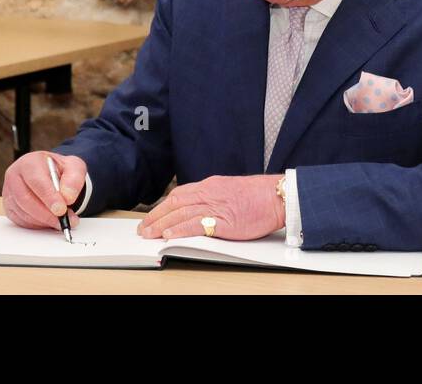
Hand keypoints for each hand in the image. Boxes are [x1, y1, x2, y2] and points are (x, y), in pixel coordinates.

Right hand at [3, 151, 85, 230]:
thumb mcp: (74, 167)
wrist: (52, 175)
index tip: (61, 210)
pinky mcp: (9, 207)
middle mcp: (15, 176)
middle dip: (46, 213)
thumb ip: (74, 179)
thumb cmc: (60, 170)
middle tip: (63, 221)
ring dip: (43, 221)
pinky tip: (49, 221)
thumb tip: (67, 197)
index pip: (36, 180)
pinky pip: (21, 221)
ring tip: (61, 221)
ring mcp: (9, 193)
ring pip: (23, 212)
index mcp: (29, 162)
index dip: (49, 197)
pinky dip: (37, 224)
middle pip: (26, 199)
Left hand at [138, 175, 284, 240]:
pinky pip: (196, 225)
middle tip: (143, 228)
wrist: (278, 196)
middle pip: (175, 203)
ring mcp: (216, 206)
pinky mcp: (224, 221)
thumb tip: (200, 209)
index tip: (153, 215)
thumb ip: (215, 197)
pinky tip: (169, 235)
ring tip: (148, 234)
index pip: (180, 193)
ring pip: (180, 214)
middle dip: (156, 216)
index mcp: (211, 185)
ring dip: (161, 224)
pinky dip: (180, 230)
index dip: (163, 206)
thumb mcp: (231, 190)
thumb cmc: (260, 195)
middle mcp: (210, 193)